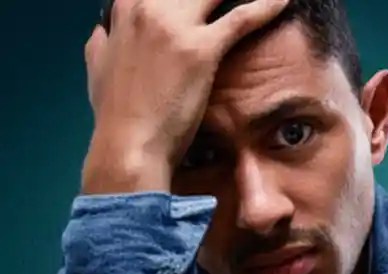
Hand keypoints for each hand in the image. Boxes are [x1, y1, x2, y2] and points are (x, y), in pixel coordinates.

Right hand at [81, 0, 288, 193]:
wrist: (129, 143)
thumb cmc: (117, 112)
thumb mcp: (99, 66)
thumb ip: (106, 42)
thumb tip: (103, 32)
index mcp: (127, 7)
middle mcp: (148, 7)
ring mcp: (173, 25)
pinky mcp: (200, 48)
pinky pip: (243, 16)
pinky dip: (268, 6)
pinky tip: (286, 1)